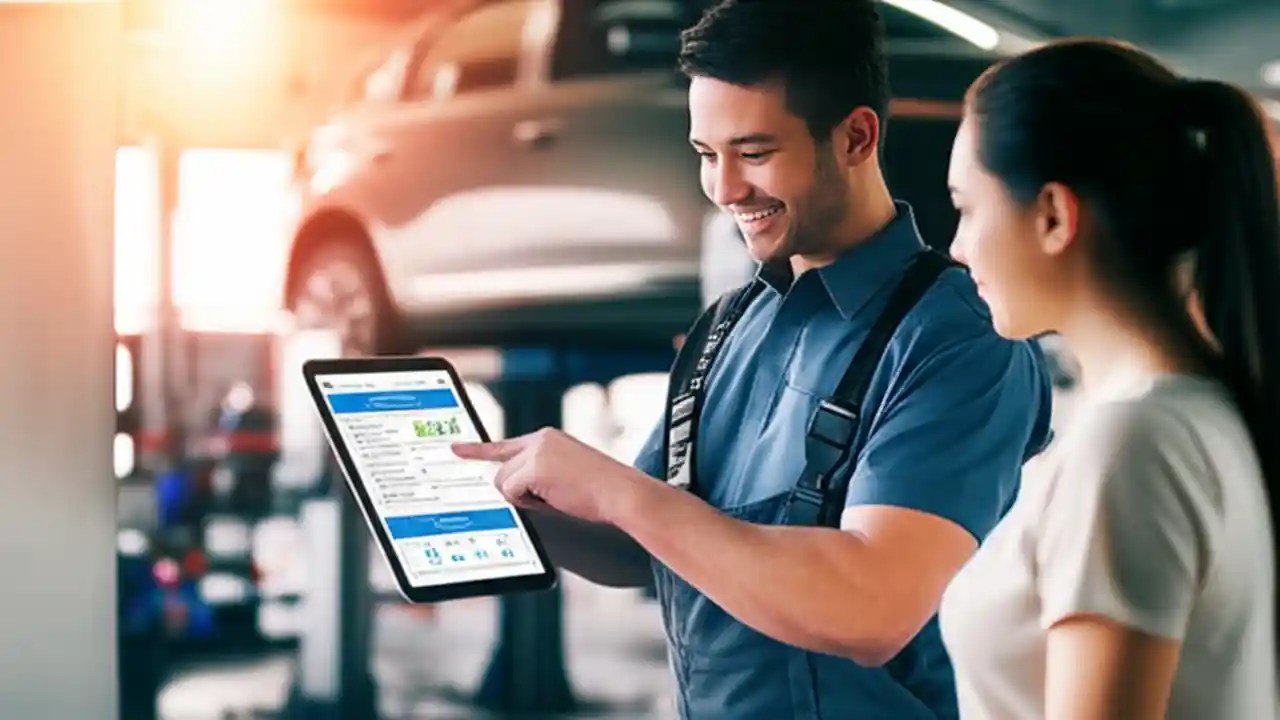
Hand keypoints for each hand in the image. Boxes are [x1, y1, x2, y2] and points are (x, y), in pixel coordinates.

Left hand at [451, 428, 643, 525]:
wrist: (620, 492)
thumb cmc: (599, 489)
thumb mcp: (564, 472)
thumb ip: (536, 473)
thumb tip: (510, 488)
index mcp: (546, 438)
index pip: (505, 445)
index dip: (478, 450)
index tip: (456, 449)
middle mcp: (539, 439)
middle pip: (502, 472)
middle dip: (518, 492)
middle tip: (550, 496)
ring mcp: (536, 451)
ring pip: (505, 484)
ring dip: (526, 498)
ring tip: (559, 494)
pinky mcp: (534, 467)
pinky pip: (513, 493)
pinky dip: (531, 503)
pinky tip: (557, 496)